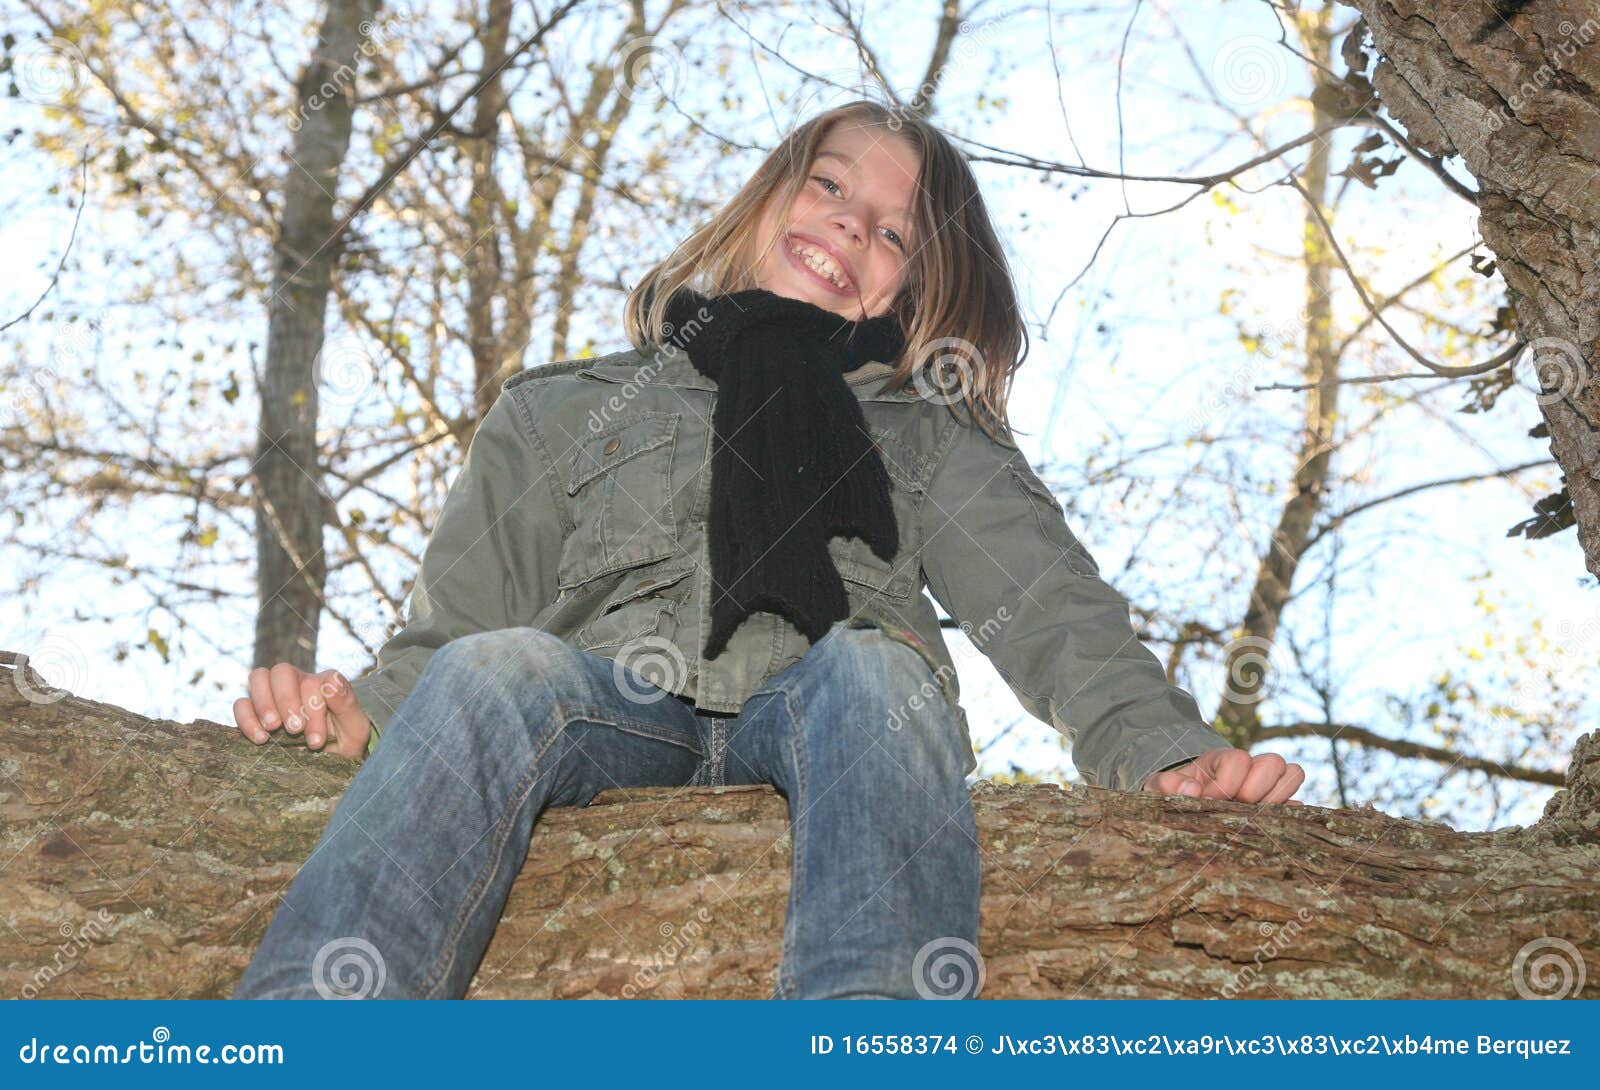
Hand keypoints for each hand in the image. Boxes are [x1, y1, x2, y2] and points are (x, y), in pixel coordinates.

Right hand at [234, 664, 370, 758]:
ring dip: (263, 704)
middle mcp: (297, 682)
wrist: (332, 761)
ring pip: (258, 678)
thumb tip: (332, 682)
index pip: (312, 681)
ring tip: (273, 730)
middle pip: (281, 671)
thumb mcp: (355, 728)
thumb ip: (347, 703)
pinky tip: (260, 738)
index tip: (316, 740)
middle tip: (294, 730)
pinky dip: (246, 719)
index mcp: (322, 682)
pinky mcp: (255, 712)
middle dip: (286, 701)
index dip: (312, 709)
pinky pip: (241, 704)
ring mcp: (274, 695)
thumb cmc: (345, 740)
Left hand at [1142, 747, 1304, 804]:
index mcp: (1220, 760)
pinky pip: (1298, 802)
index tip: (1211, 799)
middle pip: (1274, 762)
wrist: (1182, 808)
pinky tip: (1269, 827)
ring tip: (1255, 817)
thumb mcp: (1160, 788)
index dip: (1228, 781)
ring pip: (1292, 774)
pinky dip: (1290, 813)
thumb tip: (1191, 788)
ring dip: (1277, 797)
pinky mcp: (1276, 805)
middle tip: (1239, 807)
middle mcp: (1248, 768)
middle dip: (1257, 789)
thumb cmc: (1173, 795)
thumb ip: (1166, 786)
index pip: (1239, 759)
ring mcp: (1266, 785)